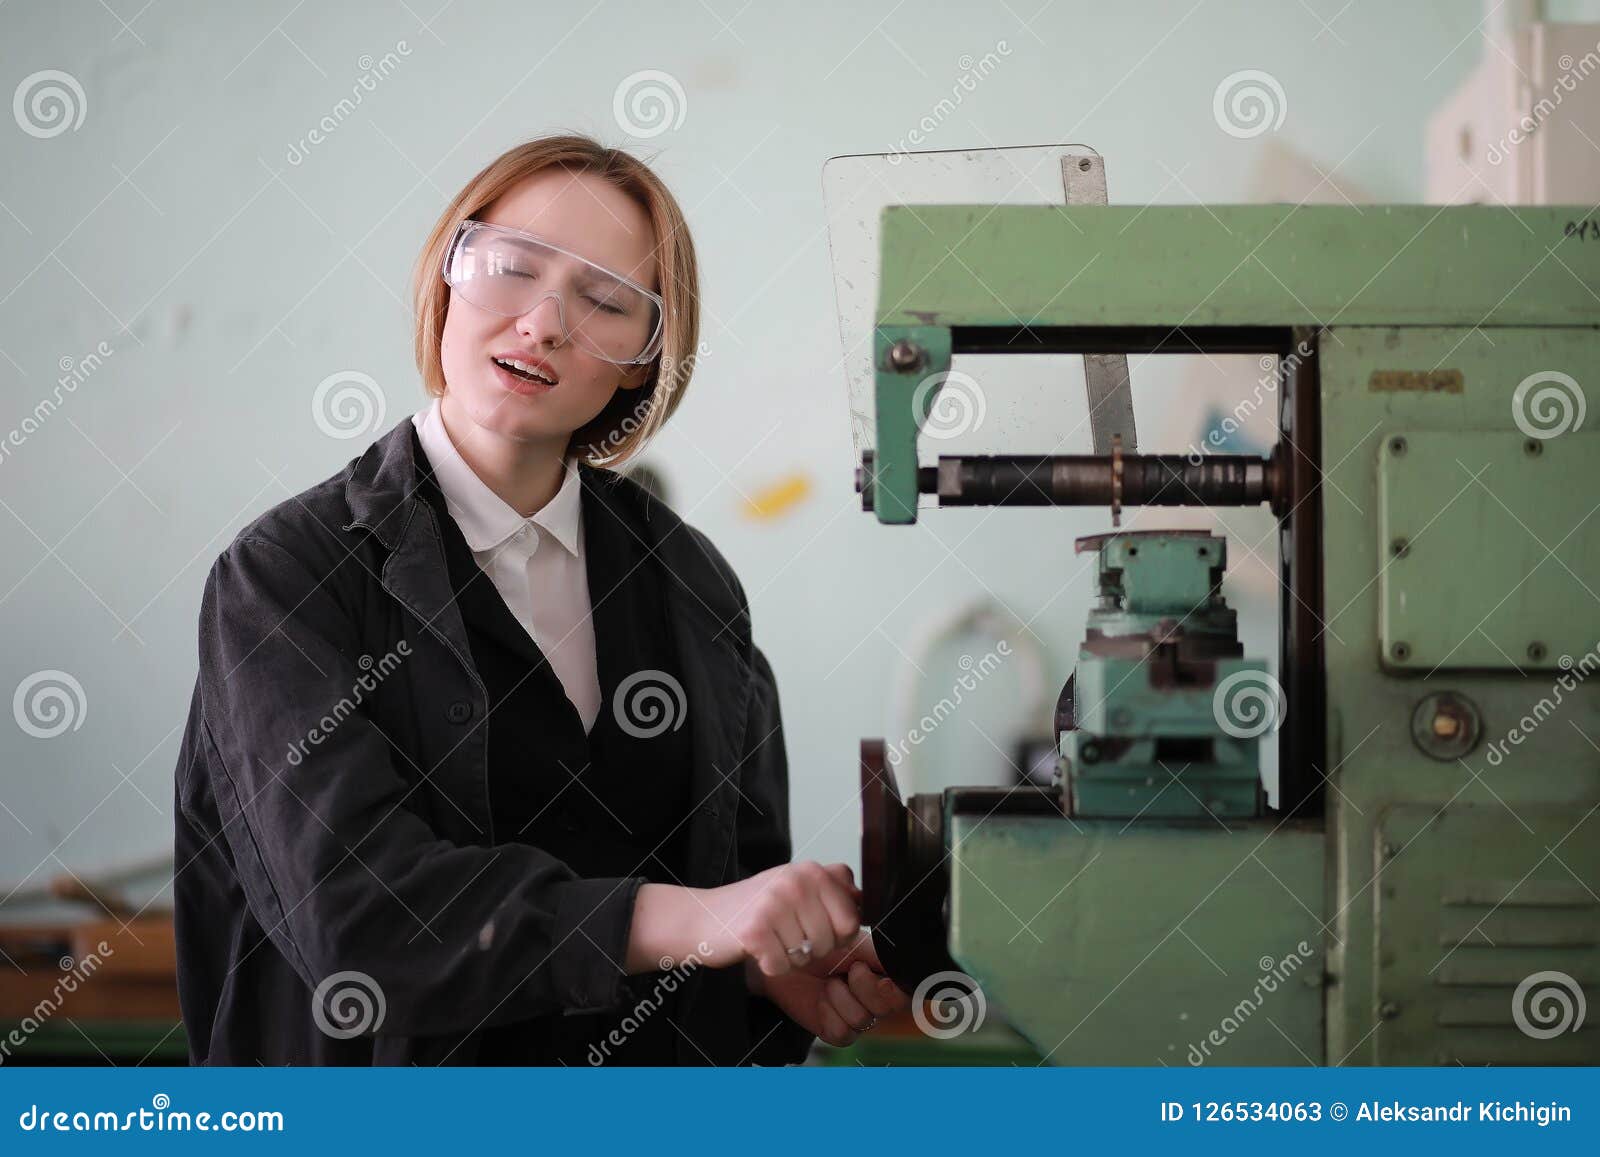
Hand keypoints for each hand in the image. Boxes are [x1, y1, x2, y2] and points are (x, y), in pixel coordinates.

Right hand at [690, 860, 861, 977]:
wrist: (705, 916)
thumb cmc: (758, 907)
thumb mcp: (799, 887)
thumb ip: (834, 890)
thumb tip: (868, 903)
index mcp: (813, 870)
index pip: (852, 920)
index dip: (836, 933)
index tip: (811, 923)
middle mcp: (796, 881)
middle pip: (831, 941)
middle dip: (812, 948)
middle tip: (786, 932)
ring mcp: (775, 903)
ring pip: (807, 956)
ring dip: (790, 957)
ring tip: (771, 938)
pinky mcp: (755, 930)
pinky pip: (782, 967)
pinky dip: (770, 966)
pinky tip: (758, 949)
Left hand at [749, 930, 911, 1047]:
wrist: (790, 956)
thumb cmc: (820, 945)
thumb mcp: (857, 943)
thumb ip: (885, 957)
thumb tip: (907, 965)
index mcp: (883, 978)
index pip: (904, 994)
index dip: (892, 990)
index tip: (877, 976)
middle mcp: (873, 1001)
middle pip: (886, 1009)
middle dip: (864, 986)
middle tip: (850, 970)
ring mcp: (855, 1017)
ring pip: (862, 1019)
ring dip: (841, 996)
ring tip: (829, 981)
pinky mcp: (835, 1031)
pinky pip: (843, 1032)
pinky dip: (828, 1012)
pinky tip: (820, 999)